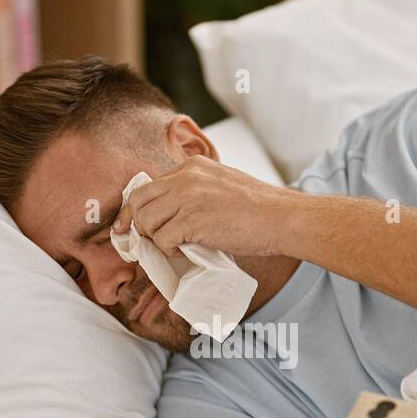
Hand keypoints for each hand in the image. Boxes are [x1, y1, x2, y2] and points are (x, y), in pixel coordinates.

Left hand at [112, 155, 298, 257]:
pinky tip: (185, 251)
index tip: (133, 227)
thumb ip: (196, 192)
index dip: (138, 210)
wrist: (282, 218)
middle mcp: (186, 176)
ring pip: (147, 221)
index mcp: (192, 166)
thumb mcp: (222, 185)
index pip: (149, 185)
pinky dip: (169, 251)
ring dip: (156, 240)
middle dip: (138, 225)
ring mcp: (188, 197)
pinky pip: (162, 239)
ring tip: (176, 247)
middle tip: (149, 242)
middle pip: (139, 201)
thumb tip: (172, 215)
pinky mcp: (193, 220)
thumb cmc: (259, 209)